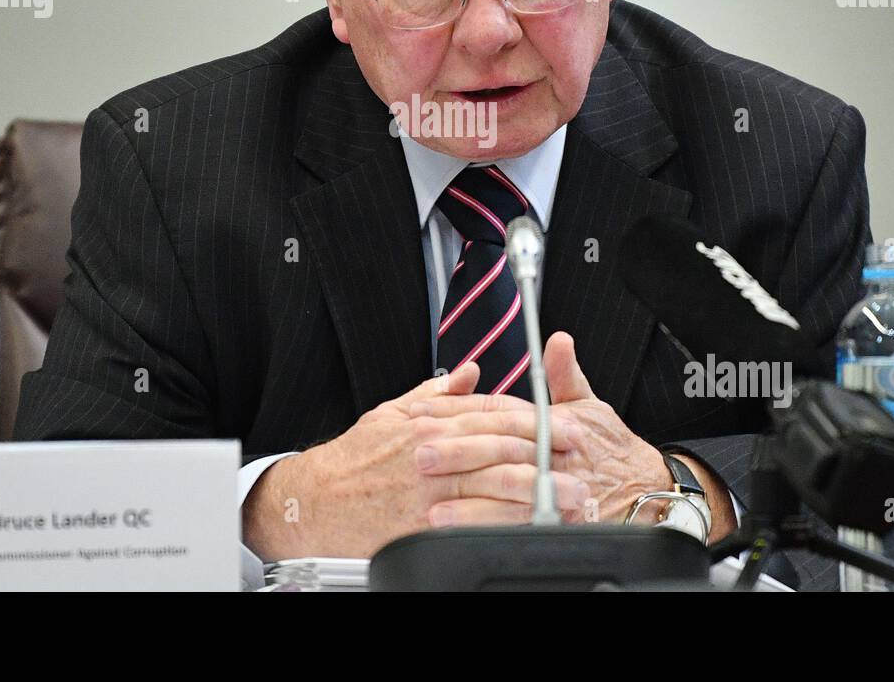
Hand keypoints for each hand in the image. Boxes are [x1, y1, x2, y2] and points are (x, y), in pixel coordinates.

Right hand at [241, 362, 586, 559]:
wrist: (314, 502)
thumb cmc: (353, 459)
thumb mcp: (391, 411)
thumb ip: (436, 391)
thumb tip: (470, 371)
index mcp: (428, 418)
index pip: (492, 410)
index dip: (532, 416)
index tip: (561, 422)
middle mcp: (432, 449)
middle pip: (503, 444)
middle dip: (547, 449)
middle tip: (580, 455)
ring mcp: (430, 486)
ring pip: (496, 482)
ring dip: (540, 487)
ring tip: (571, 493)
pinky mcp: (425, 521)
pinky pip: (476, 520)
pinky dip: (507, 521)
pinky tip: (532, 523)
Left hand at [409, 332, 735, 539]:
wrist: (646, 493)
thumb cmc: (612, 450)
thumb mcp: (589, 406)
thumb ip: (565, 375)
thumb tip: (558, 342)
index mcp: (553, 427)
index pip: (501, 416)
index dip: (460, 414)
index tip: (425, 415)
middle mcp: (553, 460)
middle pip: (500, 455)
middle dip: (458, 455)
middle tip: (420, 455)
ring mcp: (555, 494)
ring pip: (507, 498)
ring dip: (468, 505)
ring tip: (431, 507)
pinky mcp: (556, 523)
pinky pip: (518, 530)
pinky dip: (488, 532)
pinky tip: (462, 536)